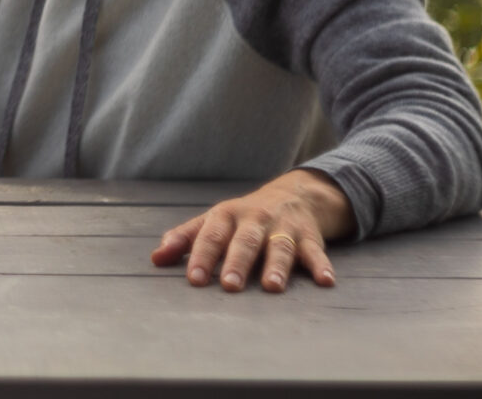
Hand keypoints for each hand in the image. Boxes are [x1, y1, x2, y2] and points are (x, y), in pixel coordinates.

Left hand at [150, 169, 353, 292]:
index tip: (194, 280)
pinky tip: (325, 281)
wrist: (293, 193)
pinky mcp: (309, 236)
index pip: (210, 236)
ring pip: (279, 247)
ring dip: (276, 266)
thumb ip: (185, 239)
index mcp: (226, 216)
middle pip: (245, 241)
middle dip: (237, 263)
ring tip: (272, 286)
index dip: (201, 257)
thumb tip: (156, 260)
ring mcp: (283, 227)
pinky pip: (316, 251)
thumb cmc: (243, 217)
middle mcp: (255, 219)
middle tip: (230, 286)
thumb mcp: (213, 221)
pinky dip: (321, 265)